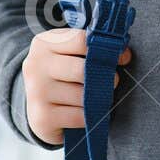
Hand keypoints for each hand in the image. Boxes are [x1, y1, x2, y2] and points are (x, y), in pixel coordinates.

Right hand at [23, 26, 131, 146]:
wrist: (37, 108)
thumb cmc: (62, 75)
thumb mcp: (70, 55)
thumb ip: (93, 49)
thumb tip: (124, 54)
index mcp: (43, 44)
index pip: (81, 41)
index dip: (106, 49)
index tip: (120, 57)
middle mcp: (35, 66)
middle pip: (81, 70)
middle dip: (103, 77)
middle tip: (111, 82)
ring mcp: (37, 93)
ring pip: (82, 96)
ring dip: (95, 99)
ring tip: (94, 97)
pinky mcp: (42, 118)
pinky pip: (79, 116)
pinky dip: (88, 116)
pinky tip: (84, 112)